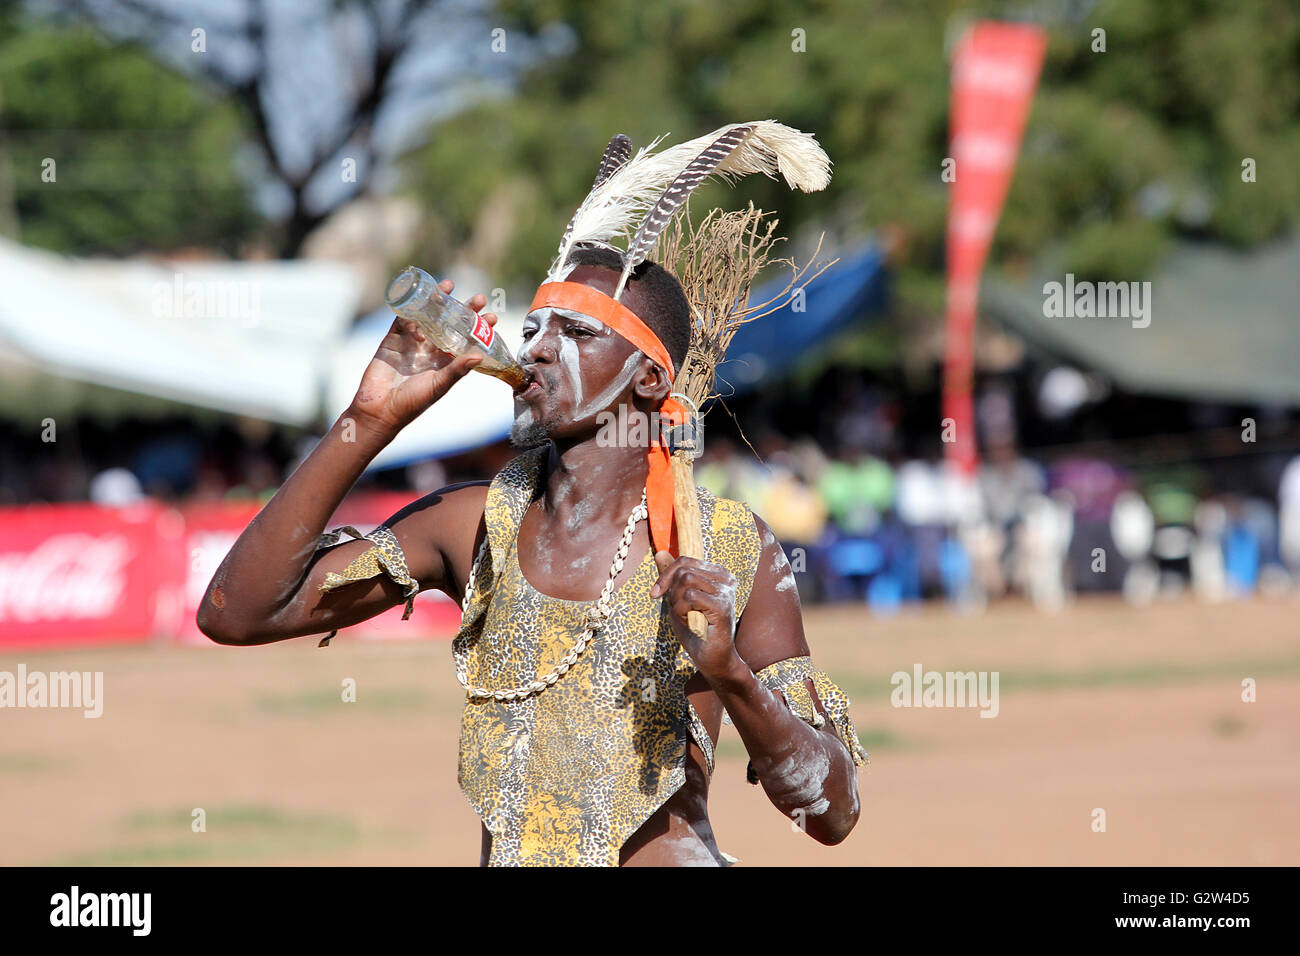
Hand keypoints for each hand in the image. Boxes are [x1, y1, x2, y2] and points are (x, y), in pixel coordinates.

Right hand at [349, 279, 497, 432]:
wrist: (380, 409)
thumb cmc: (412, 403)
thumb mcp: (439, 385)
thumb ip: (457, 370)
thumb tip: (480, 355)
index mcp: (445, 361)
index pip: (465, 340)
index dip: (478, 329)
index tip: (492, 317)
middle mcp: (430, 349)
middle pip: (449, 324)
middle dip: (462, 310)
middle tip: (478, 298)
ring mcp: (412, 342)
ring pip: (427, 317)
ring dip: (437, 302)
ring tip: (449, 286)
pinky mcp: (393, 338)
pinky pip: (403, 319)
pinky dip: (411, 309)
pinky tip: (422, 300)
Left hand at [651, 551, 740, 678]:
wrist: (712, 659)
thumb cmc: (695, 630)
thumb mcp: (678, 599)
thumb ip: (671, 577)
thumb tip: (660, 552)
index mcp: (718, 573)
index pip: (685, 560)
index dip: (665, 575)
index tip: (655, 594)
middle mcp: (726, 579)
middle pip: (683, 570)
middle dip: (671, 592)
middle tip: (678, 612)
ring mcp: (726, 591)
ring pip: (685, 581)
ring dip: (677, 603)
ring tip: (686, 617)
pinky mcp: (723, 606)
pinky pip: (690, 597)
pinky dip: (681, 611)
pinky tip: (690, 622)